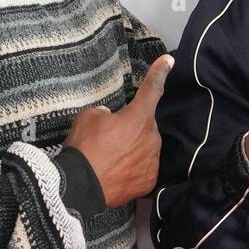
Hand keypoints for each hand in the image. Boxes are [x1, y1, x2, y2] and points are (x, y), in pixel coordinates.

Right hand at [64, 53, 173, 207]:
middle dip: (133, 128)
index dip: (160, 73)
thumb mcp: (88, 117)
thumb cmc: (84, 147)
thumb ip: (105, 112)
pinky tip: (117, 172)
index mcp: (139, 117)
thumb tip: (110, 118)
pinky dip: (133, 168)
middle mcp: (152, 138)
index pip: (153, 90)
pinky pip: (144, 168)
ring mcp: (153, 162)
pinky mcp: (149, 181)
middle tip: (110, 138)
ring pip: (147, 148)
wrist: (79, 186)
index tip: (169, 61)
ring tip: (111, 157)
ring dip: (134, 148)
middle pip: (146, 126)